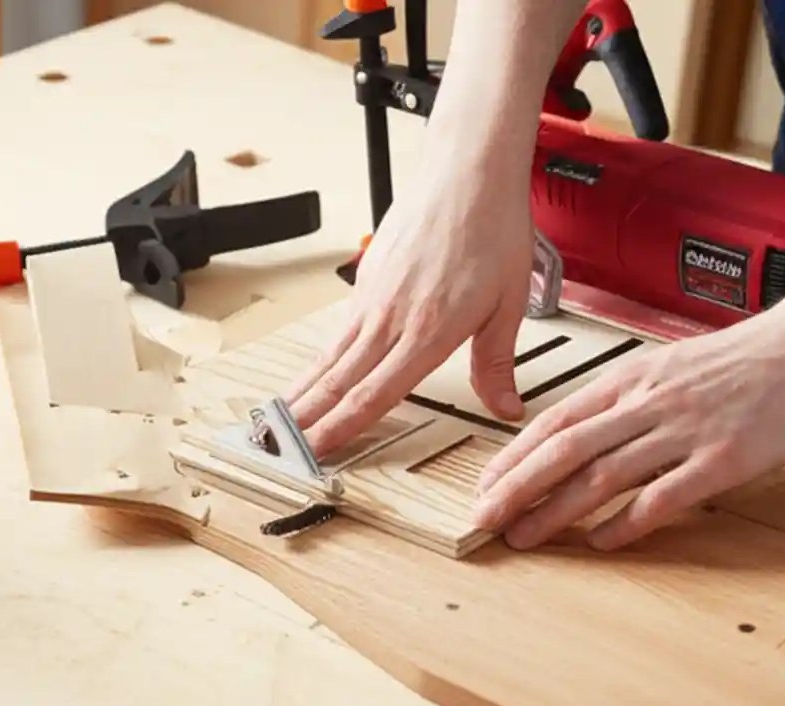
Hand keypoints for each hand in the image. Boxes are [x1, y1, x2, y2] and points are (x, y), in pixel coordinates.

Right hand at [285, 149, 534, 457]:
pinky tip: (314, 373)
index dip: (340, 430)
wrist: (466, 171)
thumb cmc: (490, 228)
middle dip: (304, 421)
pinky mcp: (368, 278)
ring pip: (329, 356)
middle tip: (276, 449)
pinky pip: (339, 329)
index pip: (372, 395)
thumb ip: (497, 364)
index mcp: (427, 333)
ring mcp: (373, 298)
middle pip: (337, 381)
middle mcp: (391, 319)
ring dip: (302, 392)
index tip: (317, 454)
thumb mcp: (508, 304)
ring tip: (278, 419)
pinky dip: (320, 358)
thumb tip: (506, 409)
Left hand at [472, 311, 784, 550]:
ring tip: (524, 537)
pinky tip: (600, 542)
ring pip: (601, 475)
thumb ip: (623, 399)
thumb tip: (576, 434)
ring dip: (555, 511)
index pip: (554, 420)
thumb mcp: (665, 366)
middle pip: (564, 450)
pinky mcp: (721, 459)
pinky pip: (661, 497)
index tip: (485, 486)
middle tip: (483, 520)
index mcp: (630, 378)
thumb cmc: (738, 360)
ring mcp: (683, 431)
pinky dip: (624, 524)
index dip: (513, 457)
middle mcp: (647, 402)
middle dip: (516, 487)